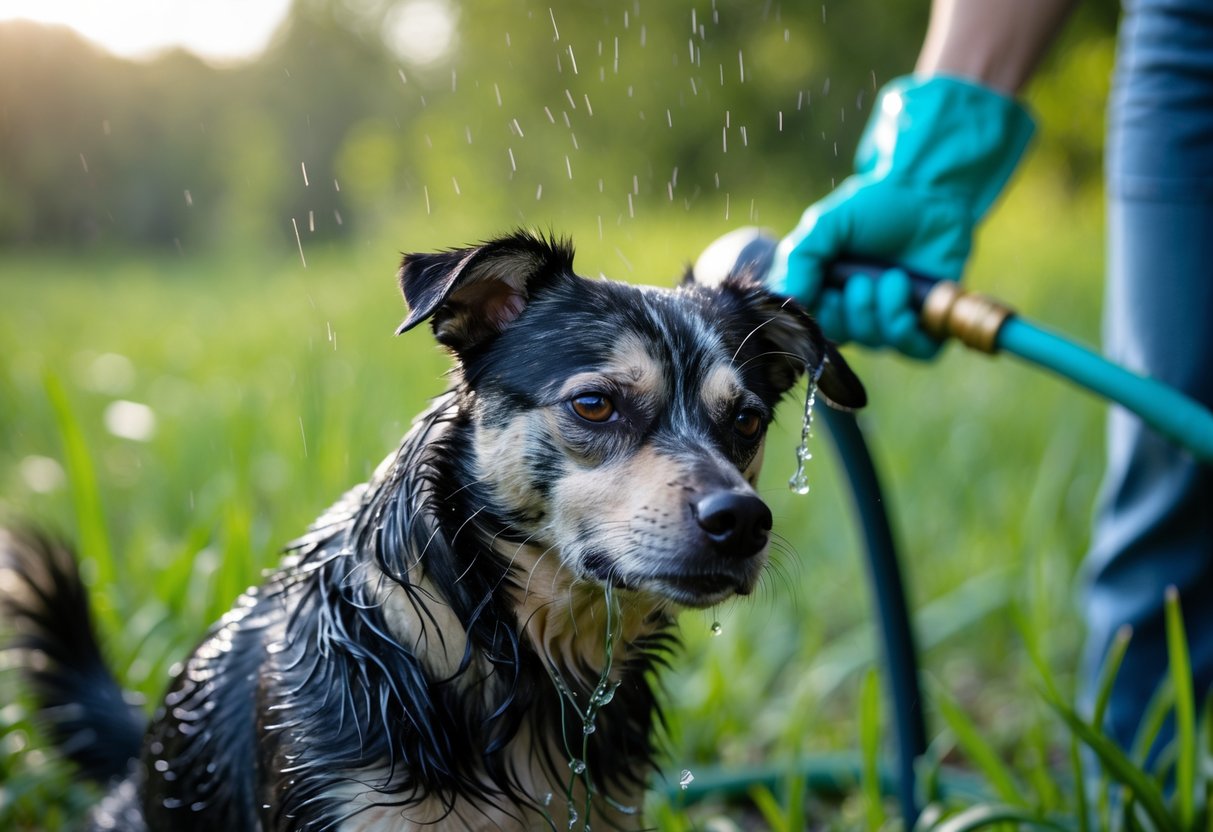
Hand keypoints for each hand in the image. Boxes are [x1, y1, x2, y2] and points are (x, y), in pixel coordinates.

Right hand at [767, 75, 1034, 358]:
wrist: (928, 191)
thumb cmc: (873, 205)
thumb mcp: (823, 225)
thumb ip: (799, 259)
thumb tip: (787, 298)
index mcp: (826, 291)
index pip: (810, 327)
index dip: (815, 319)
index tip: (824, 291)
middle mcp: (856, 309)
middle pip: (842, 340)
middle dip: (851, 312)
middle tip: (861, 280)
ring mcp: (891, 318)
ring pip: (875, 344)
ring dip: (879, 312)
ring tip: (891, 276)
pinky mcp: (928, 321)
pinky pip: (915, 350)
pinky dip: (906, 326)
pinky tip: (904, 288)